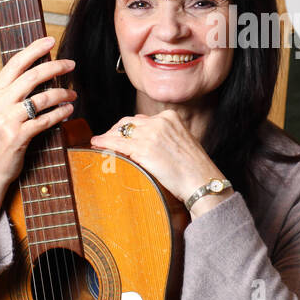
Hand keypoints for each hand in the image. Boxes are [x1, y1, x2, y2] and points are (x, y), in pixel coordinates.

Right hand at [0, 36, 75, 234]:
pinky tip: (69, 111)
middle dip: (55, 67)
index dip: (34, 50)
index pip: (15, 64)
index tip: (50, 40)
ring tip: (73, 95)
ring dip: (63, 94)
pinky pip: (45, 119)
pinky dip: (60, 113)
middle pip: (32, 76)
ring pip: (42, 98)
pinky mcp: (18, 136)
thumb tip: (38, 72)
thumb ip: (13, 92)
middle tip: (71, 64)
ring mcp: (7, 120)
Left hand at [89, 110, 225, 208]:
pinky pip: (117, 143)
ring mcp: (150, 134)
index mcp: (171, 117)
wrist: (201, 181)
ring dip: (107, 137)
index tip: (120, 135)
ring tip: (99, 143)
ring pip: (120, 132)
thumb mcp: (183, 142)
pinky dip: (104, 142)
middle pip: (128, 122)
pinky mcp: (143, 149)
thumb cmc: (194, 168)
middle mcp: (160, 121)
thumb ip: (166, 136)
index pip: (141, 119)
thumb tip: (147, 141)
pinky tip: (97, 144)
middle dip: (115, 130)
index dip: (127, 128)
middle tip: (107, 139)